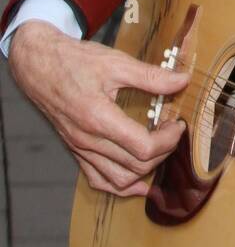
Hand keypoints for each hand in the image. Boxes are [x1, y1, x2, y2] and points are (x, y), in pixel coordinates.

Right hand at [8, 20, 188, 196]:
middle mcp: (88, 140)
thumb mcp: (116, 62)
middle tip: (172, 132)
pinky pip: (98, 180)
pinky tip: (137, 182)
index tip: (178, 124)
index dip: (169, 140)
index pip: (143, 147)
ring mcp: (80, 149)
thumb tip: (183, 80)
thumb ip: (151, 76)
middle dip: (163, 152)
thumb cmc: (74, 61)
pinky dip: (120, 186)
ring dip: (145, 171)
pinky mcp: (76, 150)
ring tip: (160, 151)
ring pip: (118, 180)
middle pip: (136, 166)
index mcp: (98, 118)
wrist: (38, 65)